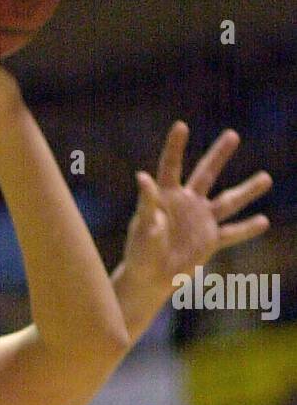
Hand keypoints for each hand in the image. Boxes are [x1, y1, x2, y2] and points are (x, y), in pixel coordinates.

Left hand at [124, 121, 272, 294]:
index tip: (181, 126)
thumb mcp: (143, 226)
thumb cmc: (139, 251)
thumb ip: (147, 202)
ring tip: (266, 178)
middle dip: (219, 155)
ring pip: (228, 201)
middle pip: (206, 174)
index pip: (171, 167)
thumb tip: (142, 176)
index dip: (175, 147)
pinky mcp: (209, 241)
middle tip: (232, 134)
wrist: (148, 278)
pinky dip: (247, 228)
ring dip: (247, 190)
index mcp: (166, 196)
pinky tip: (264, 221)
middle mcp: (186, 203)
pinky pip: (232, 233)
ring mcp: (200, 220)